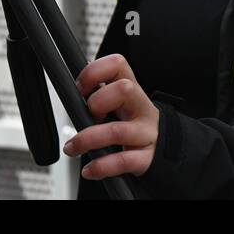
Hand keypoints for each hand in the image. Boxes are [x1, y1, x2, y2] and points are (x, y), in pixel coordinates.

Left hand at [63, 53, 159, 179]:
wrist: (163, 152)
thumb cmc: (132, 125)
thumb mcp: (120, 106)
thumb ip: (99, 98)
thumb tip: (70, 100)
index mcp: (132, 89)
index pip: (118, 64)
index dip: (94, 72)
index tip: (80, 88)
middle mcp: (141, 107)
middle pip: (125, 89)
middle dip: (97, 102)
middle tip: (87, 115)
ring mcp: (146, 132)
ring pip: (118, 131)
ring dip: (88, 139)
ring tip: (73, 147)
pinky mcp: (146, 157)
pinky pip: (123, 161)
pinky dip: (101, 166)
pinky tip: (90, 170)